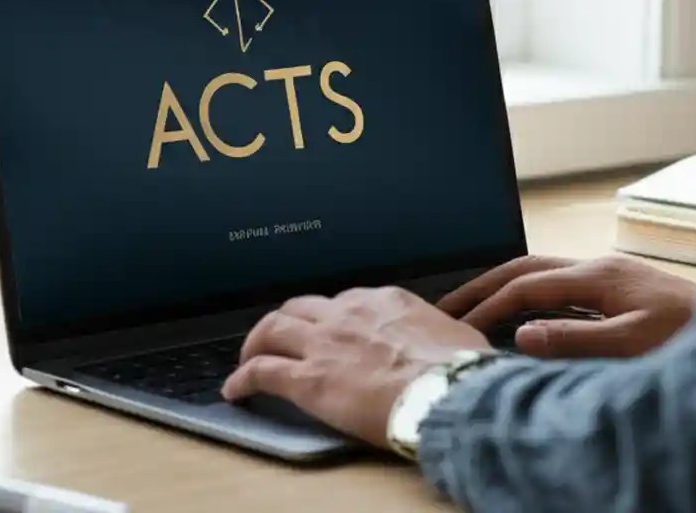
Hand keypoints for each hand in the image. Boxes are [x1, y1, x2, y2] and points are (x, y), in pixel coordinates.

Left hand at [222, 286, 492, 446]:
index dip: (332, 318)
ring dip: (255, 343)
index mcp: (385, 301)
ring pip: (272, 330)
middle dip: (286, 321)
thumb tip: (450, 343)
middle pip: (300, 307)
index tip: (331, 331)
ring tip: (249, 357)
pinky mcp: (307, 380)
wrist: (447, 392)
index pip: (346, 302)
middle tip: (280, 338)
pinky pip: (262, 372)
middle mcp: (347, 314)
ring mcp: (324, 344)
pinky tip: (235, 389)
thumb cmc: (460, 371)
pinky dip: (242, 379)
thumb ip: (439, 334)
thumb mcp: (457, 336)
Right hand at [438, 255, 695, 357]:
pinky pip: (558, 286)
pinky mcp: (619, 289)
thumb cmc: (695, 340)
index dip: (487, 305)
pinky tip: (520, 317)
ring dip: (502, 288)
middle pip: (525, 267)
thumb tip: (520, 332)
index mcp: (599, 275)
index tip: (456, 327)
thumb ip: (577, 339)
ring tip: (471, 309)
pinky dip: (528, 297)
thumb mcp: (634, 344)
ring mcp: (609, 276)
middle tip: (445, 307)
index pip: (526, 285)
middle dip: (482, 285)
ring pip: (540, 273)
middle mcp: (599, 267)